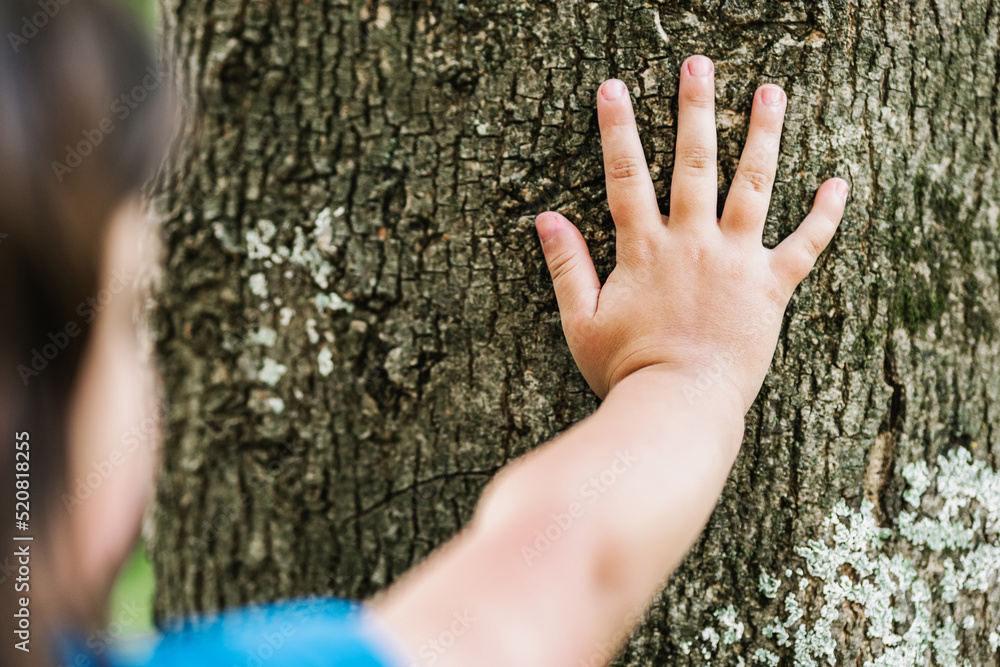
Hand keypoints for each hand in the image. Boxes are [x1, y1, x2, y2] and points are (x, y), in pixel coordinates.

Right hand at [535, 55, 846, 408]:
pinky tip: (837, 181)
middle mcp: (693, 243)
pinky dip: (824, 214)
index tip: (613, 88)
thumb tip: (545, 218)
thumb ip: (565, 266)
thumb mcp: (581, 321)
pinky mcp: (771, 288)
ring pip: (754, 185)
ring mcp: (736, 261)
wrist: (679, 406)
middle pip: (694, 162)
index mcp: (645, 249)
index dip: (618, 129)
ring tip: (771, 91)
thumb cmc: (626, 371)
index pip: (626, 175)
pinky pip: (805, 245)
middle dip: (695, 108)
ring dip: (763, 135)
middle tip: (697, 64)